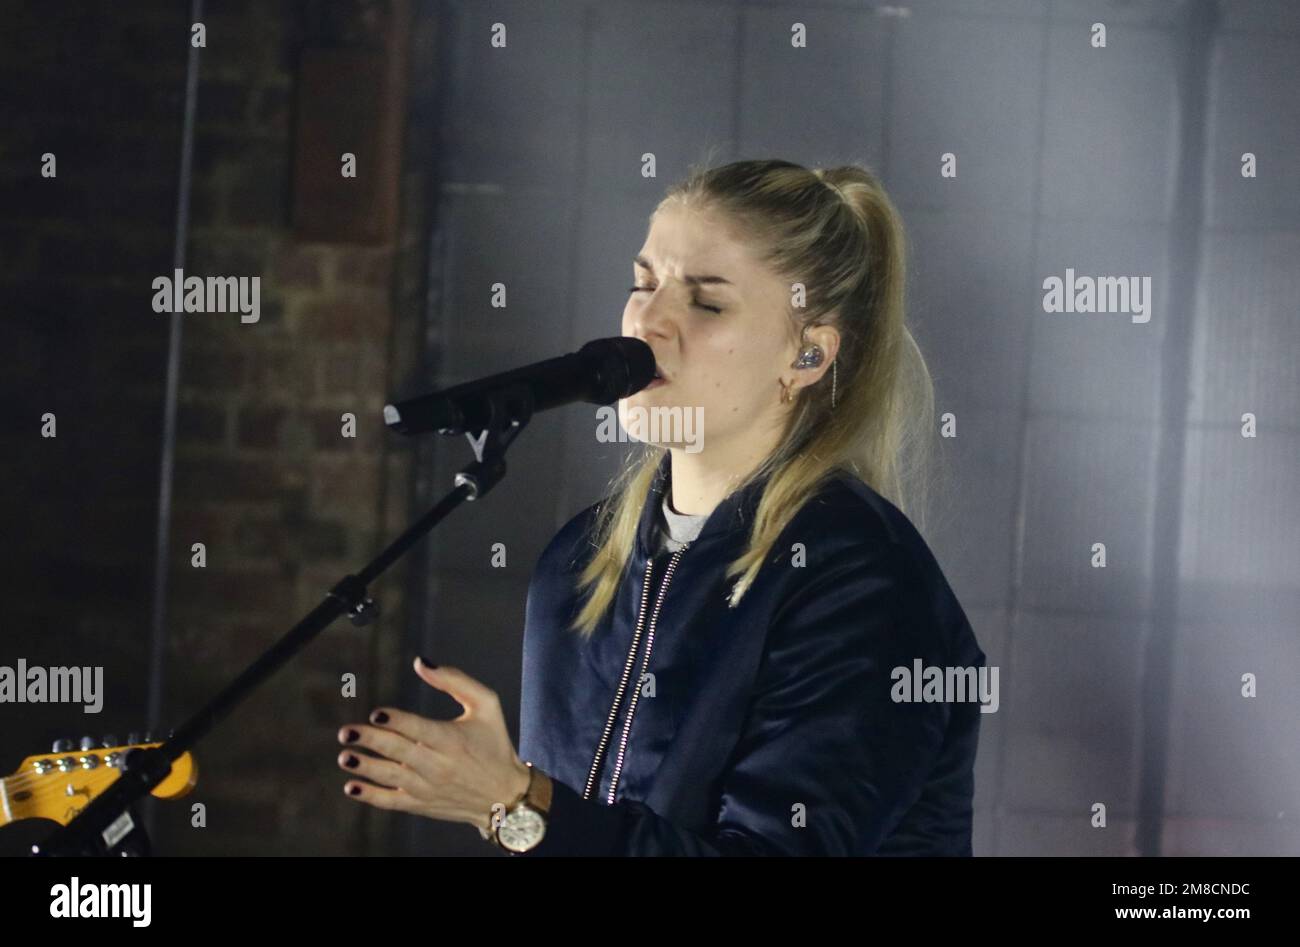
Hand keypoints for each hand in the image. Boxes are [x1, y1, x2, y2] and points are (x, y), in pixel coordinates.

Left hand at [337, 656, 531, 834]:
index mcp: (453, 740)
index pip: (419, 729)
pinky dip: (371, 796)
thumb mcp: (487, 705)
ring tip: (345, 757)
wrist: (504, 796)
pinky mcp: (421, 805)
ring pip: (391, 777)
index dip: (397, 721)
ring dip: (366, 767)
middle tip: (347, 733)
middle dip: (372, 741)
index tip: (376, 714)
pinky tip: (352, 786)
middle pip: (400, 752)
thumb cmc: (494, 744)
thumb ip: (455, 680)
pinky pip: (391, 802)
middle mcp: (439, 765)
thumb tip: (421, 662)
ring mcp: (428, 788)